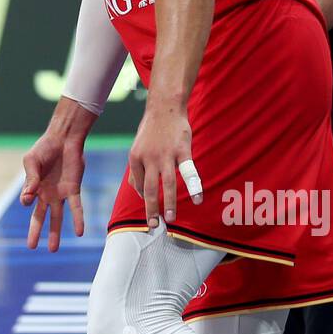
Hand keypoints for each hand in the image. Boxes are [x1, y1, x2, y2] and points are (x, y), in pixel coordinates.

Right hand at [20, 122, 87, 251]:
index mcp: (34, 187)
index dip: (27, 200)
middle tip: (31, 247)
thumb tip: (27, 199)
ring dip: (55, 233)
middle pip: (40, 217)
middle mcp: (46, 194)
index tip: (28, 198)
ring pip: (57, 217)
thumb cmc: (45, 148)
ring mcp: (60, 193)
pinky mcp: (73, 190)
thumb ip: (30, 179)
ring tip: (53, 249)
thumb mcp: (31, 161)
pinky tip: (79, 233)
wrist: (64, 138)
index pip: (27, 201)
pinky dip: (77, 220)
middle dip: (36, 232)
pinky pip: (76, 208)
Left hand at [128, 106, 201, 228]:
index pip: (138, 184)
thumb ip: (136, 169)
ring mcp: (166, 154)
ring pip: (167, 183)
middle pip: (149, 189)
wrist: (164, 106)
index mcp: (135, 158)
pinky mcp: (182, 149)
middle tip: (152, 226)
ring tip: (170, 219)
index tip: (152, 209)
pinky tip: (198, 200)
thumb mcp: (137, 147)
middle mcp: (148, 158)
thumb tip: (136, 191)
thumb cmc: (151, 130)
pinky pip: (188, 171)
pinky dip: (194, 187)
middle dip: (151, 210)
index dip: (144, 198)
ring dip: (169, 203)